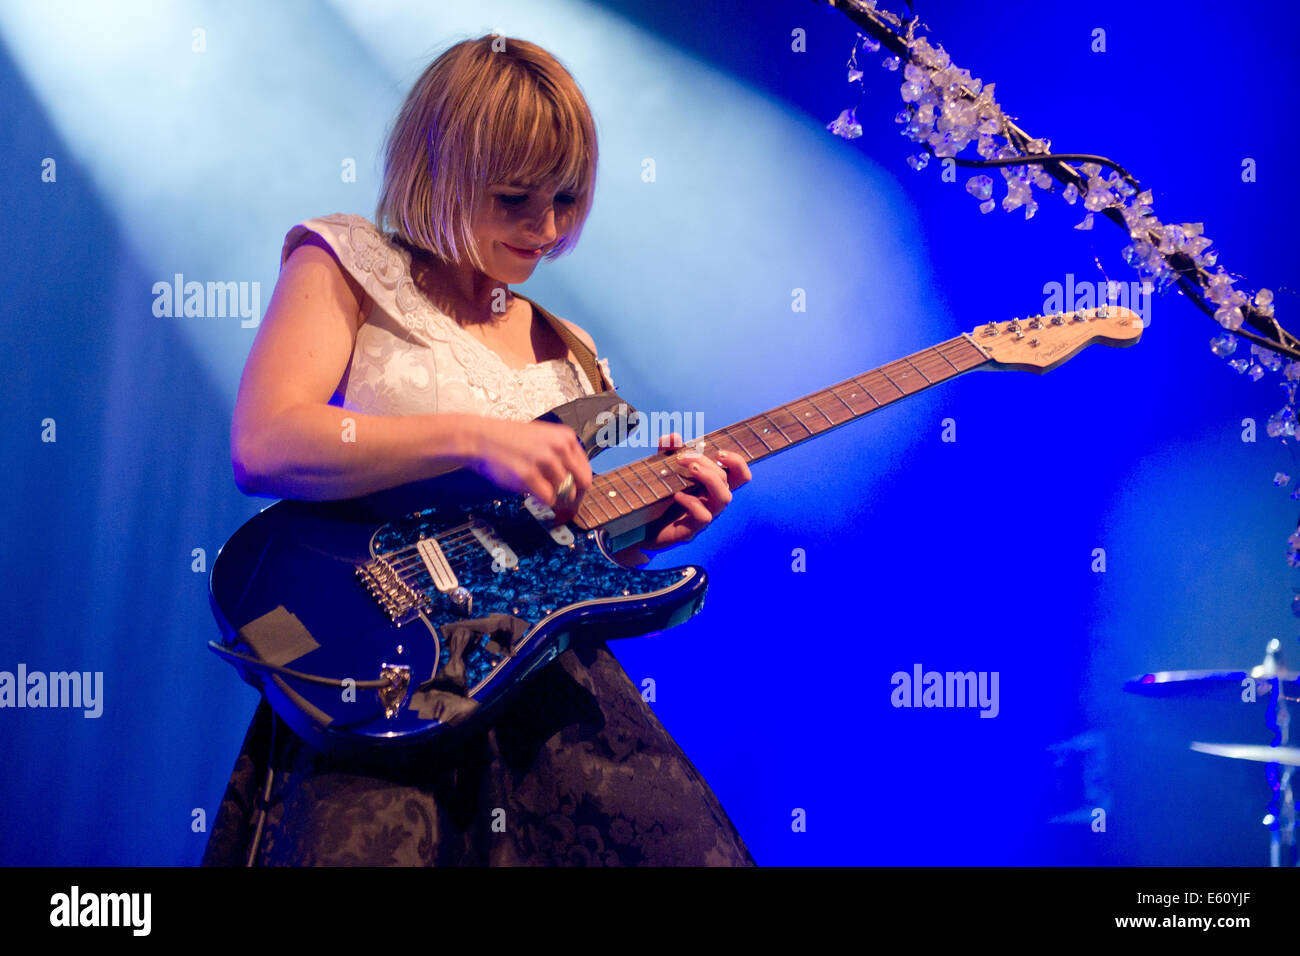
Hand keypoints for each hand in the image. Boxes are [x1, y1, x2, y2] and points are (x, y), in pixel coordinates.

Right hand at [466, 418, 591, 521]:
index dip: (581, 489)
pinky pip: (548, 499)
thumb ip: (562, 459)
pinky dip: (542, 501)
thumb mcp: (544, 440)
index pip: (586, 470)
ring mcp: (545, 460)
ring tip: (538, 492)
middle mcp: (559, 447)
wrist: (481, 437)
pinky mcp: (530, 474)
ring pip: (565, 493)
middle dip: (575, 499)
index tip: (575, 499)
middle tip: (565, 509)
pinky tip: (532, 492)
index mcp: (566, 437)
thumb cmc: (508, 441)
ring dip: (554, 499)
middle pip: (583, 484)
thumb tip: (575, 487)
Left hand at [614, 432, 751, 564]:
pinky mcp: (692, 530)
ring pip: (724, 498)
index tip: (718, 453)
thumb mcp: (661, 469)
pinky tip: (677, 495)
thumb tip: (673, 436)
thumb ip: (667, 451)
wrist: (639, 527)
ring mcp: (704, 516)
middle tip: (682, 457)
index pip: (740, 476)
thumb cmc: (657, 497)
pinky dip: (692, 502)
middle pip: (725, 479)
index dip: (737, 463)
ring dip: (709, 478)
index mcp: (710, 487)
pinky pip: (704, 517)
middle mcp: (711, 501)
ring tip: (690, 469)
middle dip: (705, 462)